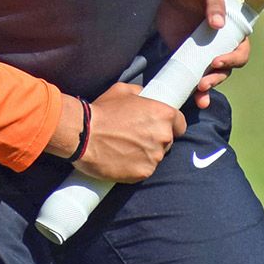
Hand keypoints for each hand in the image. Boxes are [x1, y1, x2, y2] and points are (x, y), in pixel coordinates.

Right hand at [72, 83, 186, 183]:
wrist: (83, 134)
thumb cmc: (102, 111)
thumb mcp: (122, 91)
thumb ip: (140, 93)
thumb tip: (144, 95)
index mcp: (163, 115)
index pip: (180, 124)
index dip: (171, 126)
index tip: (160, 128)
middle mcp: (163, 136)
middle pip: (168, 141)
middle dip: (155, 140)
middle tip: (135, 137)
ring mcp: (154, 156)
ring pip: (156, 156)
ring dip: (145, 154)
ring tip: (125, 148)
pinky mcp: (143, 172)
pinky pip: (144, 170)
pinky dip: (136, 166)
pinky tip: (121, 159)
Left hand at [156, 0, 250, 108]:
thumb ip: (214, 4)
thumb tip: (218, 24)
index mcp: (231, 31)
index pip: (240, 51)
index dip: (232, 59)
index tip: (216, 61)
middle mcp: (220, 45)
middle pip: (227, 69)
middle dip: (217, 77)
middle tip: (204, 81)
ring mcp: (204, 53)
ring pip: (213, 76)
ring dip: (209, 87)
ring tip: (200, 93)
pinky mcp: (189, 58)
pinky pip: (195, 77)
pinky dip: (196, 91)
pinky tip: (195, 100)